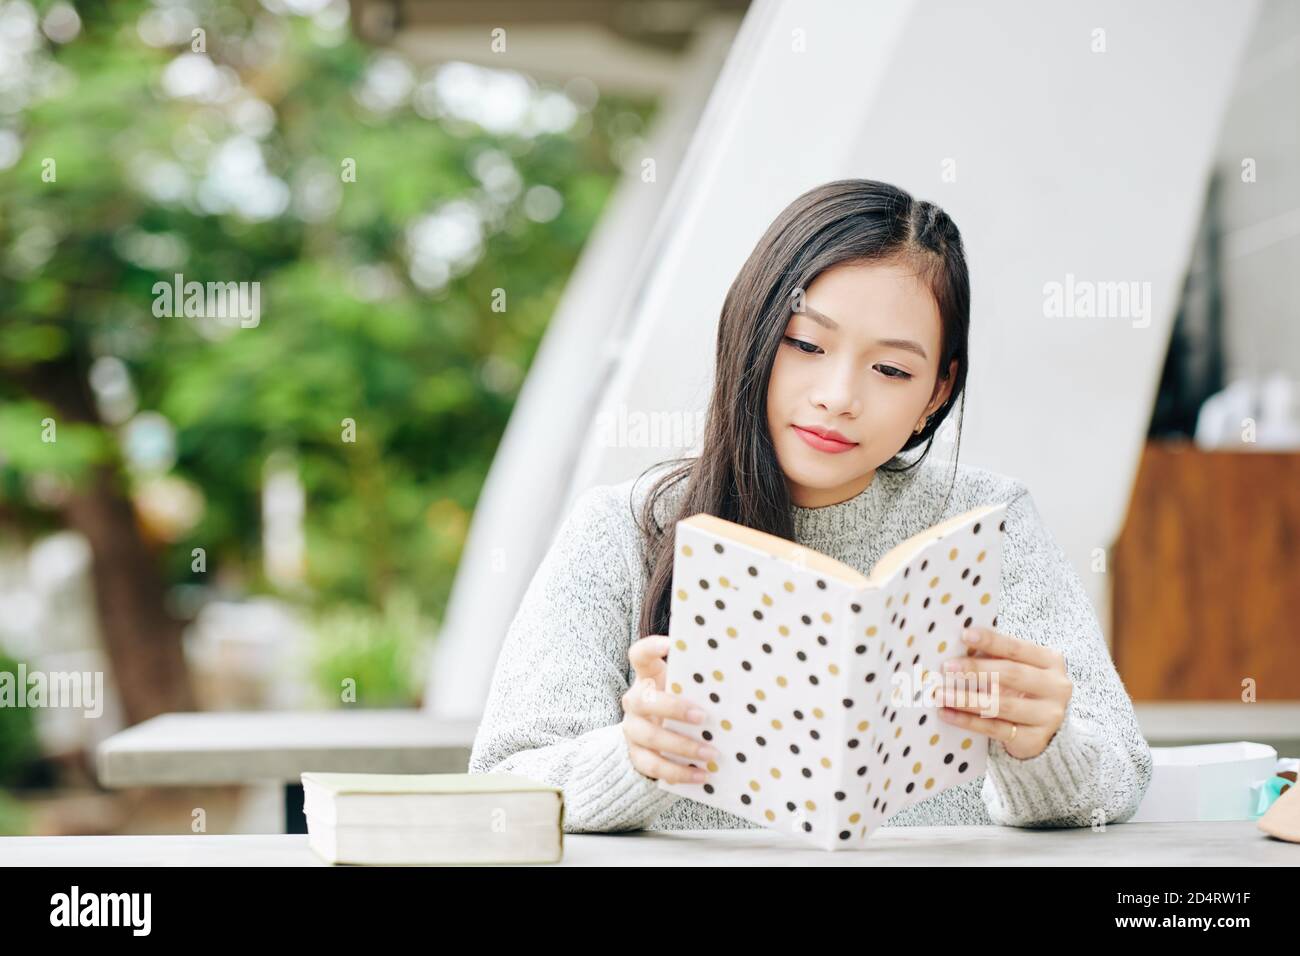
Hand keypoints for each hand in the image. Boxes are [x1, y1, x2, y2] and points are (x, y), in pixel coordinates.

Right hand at [620, 635, 715, 783]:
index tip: (671, 645)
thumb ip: (702, 683)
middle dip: (673, 708)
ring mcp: (632, 729)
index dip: (651, 648)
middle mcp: (635, 701)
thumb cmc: (680, 706)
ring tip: (711, 754)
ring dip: (682, 747)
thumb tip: (746, 676)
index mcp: (648, 677)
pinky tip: (702, 776)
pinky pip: (653, 766)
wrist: (653, 739)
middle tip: (703, 717)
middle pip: (643, 700)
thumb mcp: (686, 690)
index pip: (640, 655)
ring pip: (650, 737)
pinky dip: (679, 773)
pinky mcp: (636, 755)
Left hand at [936, 625, 1071, 759]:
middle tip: (947, 667)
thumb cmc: (1024, 689)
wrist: (1048, 730)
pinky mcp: (1034, 740)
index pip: (1017, 648)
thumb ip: (996, 657)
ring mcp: (1048, 716)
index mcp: (1051, 661)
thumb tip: (958, 647)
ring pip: (1002, 705)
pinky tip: (947, 714)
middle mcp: (1056, 688)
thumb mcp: (1018, 669)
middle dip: (976, 670)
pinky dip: (968, 722)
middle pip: (1011, 674)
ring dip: (966, 699)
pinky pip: (995, 729)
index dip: (991, 641)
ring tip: (940, 694)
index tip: (965, 634)